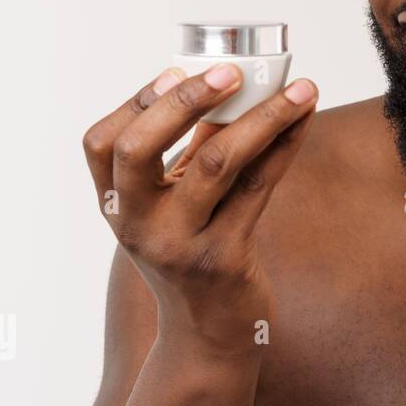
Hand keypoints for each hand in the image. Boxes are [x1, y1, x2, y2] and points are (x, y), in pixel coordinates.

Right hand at [81, 64, 317, 353]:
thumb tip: (227, 87)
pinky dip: (284, 147)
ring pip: (217, 165)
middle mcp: (138, 226)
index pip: (102, 143)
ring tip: (299, 89)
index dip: (138, 102)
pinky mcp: (224, 259)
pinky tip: (303, 120)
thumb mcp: (172, 206)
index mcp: (117, 205)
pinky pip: (258, 188)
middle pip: (140, 151)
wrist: (208, 334)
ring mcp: (178, 244)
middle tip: (231, 72)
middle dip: (184, 103)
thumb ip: (187, 153)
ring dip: (262, 118)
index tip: (178, 70)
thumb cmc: (192, 253)